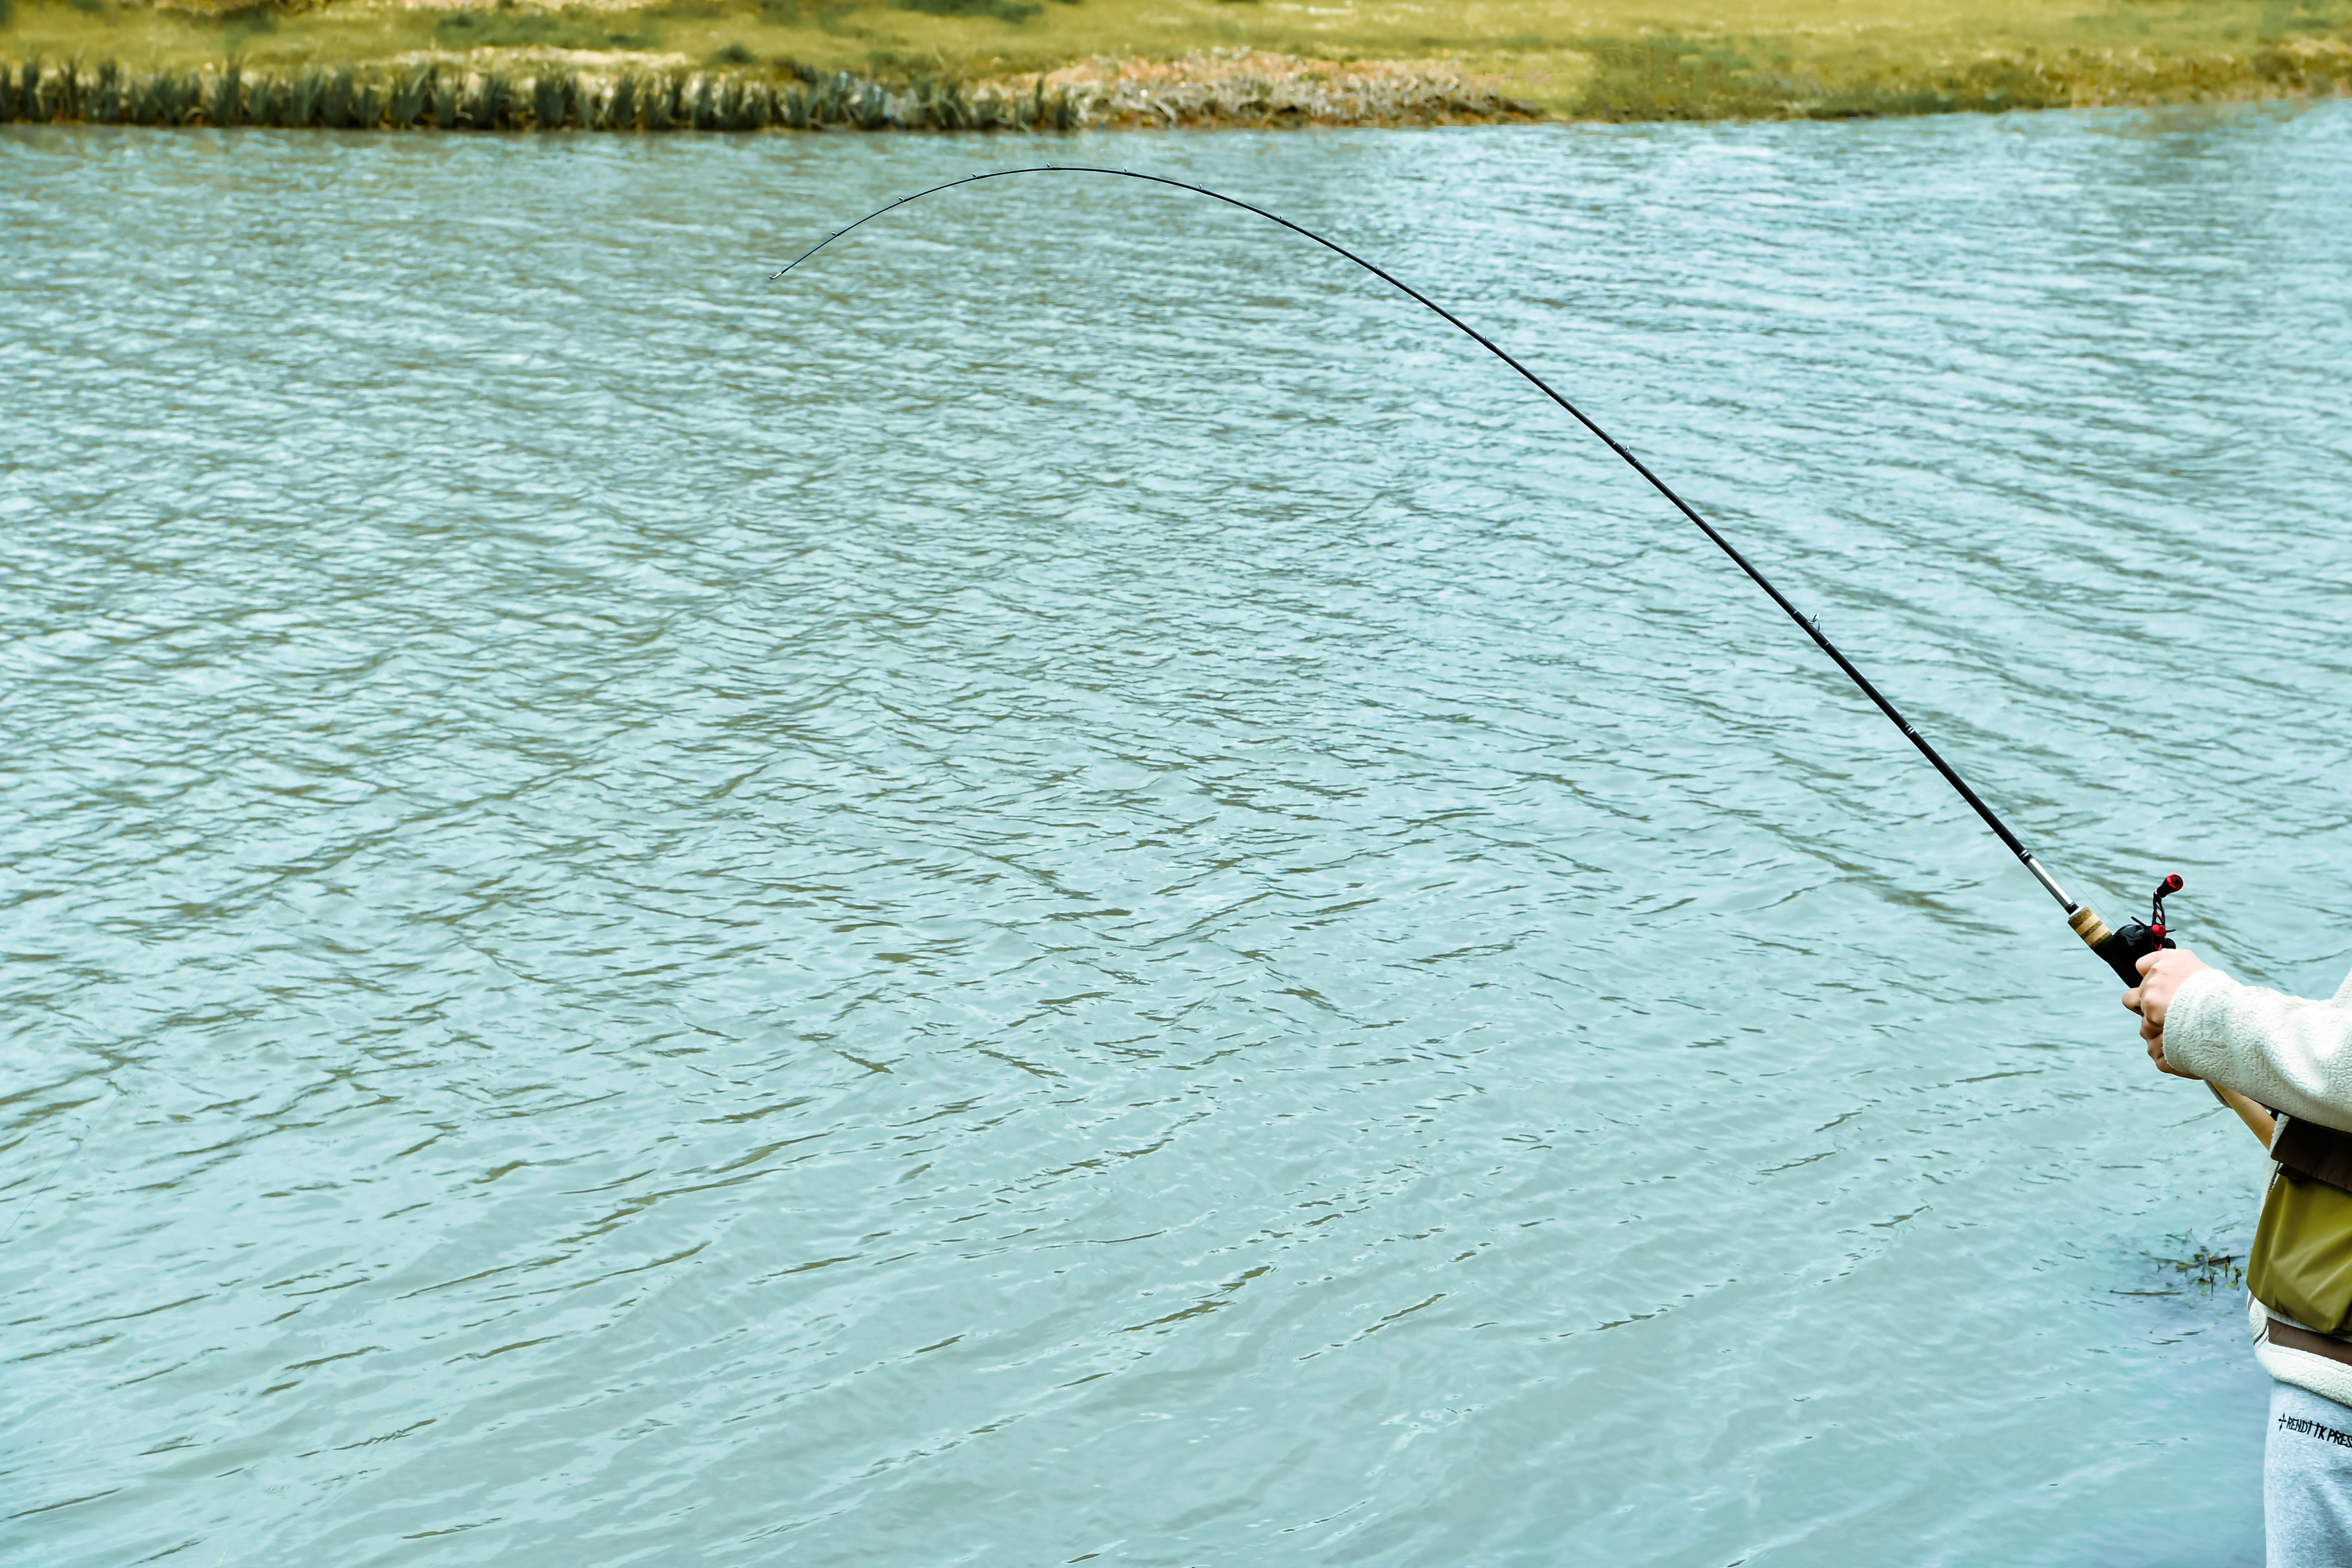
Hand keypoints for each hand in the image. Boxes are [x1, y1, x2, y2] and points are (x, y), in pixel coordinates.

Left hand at [2124, 947, 2213, 1078]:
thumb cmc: (2217, 994)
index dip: (2149, 978)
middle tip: (2173, 1006)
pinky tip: (2174, 1020)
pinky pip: (2146, 1016)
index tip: (2160, 988)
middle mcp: (2159, 967)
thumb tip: (2169, 979)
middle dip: (2152, 998)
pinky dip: (2157, 1022)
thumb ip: (2180, 972)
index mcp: (2172, 957)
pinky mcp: (2149, 1001)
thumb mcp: (2201, 973)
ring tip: (2177, 1014)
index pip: (2143, 964)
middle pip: (2142, 987)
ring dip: (2154, 1011)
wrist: (2221, 1008)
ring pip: (2141, 1002)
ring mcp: (2152, 984)